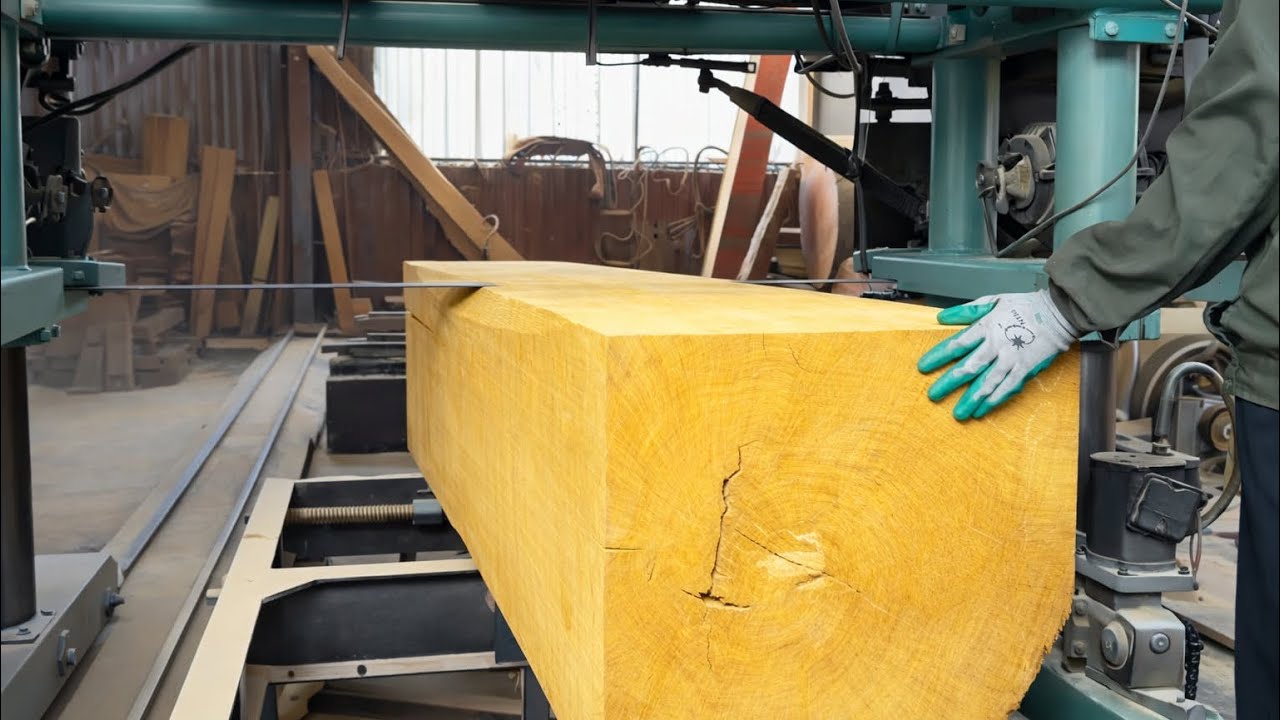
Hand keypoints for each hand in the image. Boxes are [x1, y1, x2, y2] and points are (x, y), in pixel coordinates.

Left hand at [917, 289, 1079, 419]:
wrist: (1059, 313)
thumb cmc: (1024, 306)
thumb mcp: (994, 300)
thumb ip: (967, 311)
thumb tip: (941, 317)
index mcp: (987, 328)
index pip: (957, 344)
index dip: (938, 356)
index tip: (923, 367)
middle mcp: (996, 346)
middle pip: (968, 368)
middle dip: (948, 383)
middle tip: (933, 395)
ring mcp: (1011, 360)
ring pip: (987, 384)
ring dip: (970, 400)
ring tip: (957, 413)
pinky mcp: (1025, 370)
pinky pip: (1007, 389)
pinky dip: (993, 401)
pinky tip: (981, 411)